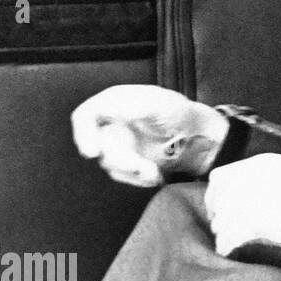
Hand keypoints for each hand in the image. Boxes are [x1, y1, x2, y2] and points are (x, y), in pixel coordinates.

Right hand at [72, 85, 230, 186]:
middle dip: (120, 160)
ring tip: (154, 171)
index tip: (93, 152)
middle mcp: (110, 123)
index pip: (86, 116)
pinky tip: (156, 175)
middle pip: (97, 145)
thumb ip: (134, 106)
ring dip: (133, 172)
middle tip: (141, 168)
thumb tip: (111, 110)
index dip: (83, 134)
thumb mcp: (159, 104)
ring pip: (110, 164)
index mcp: (114, 102)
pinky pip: (124, 175)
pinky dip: (140, 178)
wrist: (198, 136)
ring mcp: (117, 143)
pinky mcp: (127, 162)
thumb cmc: (180, 114)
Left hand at [205, 154, 280, 257]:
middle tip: (231, 230)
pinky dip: (231, 249)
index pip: (221, 179)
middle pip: (218, 202)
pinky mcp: (248, 226)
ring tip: (242, 243)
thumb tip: (266, 190)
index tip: (225, 208)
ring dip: (228, 235)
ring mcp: (245, 203)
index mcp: (260, 166)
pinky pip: (226, 242)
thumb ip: (276, 177)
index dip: (220, 196)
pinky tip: (242, 252)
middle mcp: (248, 180)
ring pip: (221, 224)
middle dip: (222, 217)